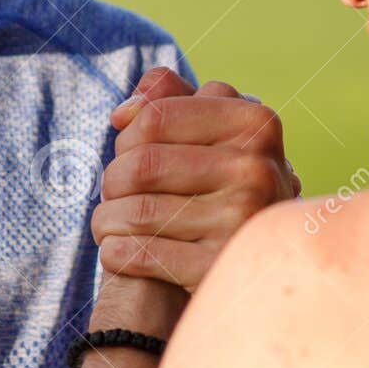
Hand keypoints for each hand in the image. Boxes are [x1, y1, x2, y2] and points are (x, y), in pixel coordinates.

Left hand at [91, 67, 299, 290]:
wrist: (261, 262)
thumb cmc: (222, 186)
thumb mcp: (215, 132)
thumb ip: (169, 100)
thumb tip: (123, 113)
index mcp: (255, 124)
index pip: (154, 118)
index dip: (127, 138)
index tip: (127, 155)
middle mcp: (256, 168)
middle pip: (141, 164)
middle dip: (112, 182)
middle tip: (113, 196)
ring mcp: (242, 219)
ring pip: (135, 211)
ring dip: (107, 220)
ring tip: (110, 224)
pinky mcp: (217, 266)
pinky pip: (138, 253)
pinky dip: (116, 252)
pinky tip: (119, 252)